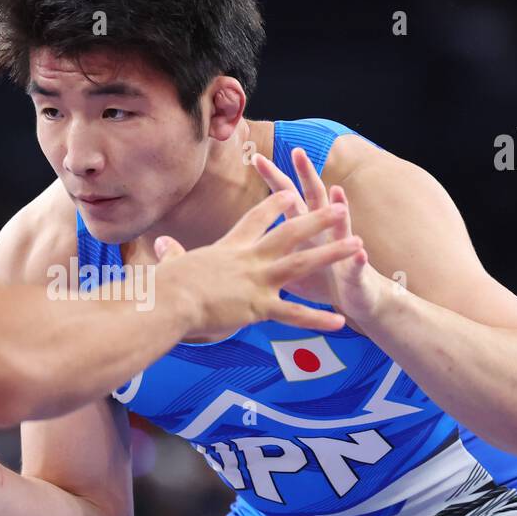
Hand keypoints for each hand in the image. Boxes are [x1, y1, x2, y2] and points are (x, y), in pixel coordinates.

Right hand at [154, 186, 364, 337]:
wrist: (169, 299)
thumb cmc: (164, 284)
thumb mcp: (170, 263)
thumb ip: (171, 254)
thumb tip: (159, 246)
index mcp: (229, 248)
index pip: (256, 221)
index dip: (275, 206)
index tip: (289, 194)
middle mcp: (248, 260)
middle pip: (289, 233)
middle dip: (316, 219)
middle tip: (340, 208)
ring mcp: (256, 282)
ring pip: (302, 263)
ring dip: (331, 253)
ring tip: (357, 244)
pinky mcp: (257, 307)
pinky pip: (293, 313)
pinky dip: (317, 318)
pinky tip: (340, 321)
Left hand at [251, 147, 384, 323]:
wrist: (354, 298)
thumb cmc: (320, 279)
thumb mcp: (288, 264)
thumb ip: (269, 250)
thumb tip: (239, 241)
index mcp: (304, 229)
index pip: (287, 197)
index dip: (274, 178)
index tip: (257, 157)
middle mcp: (325, 231)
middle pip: (315, 198)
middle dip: (307, 175)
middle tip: (298, 152)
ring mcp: (343, 247)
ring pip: (342, 224)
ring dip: (340, 209)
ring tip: (337, 192)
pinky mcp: (356, 271)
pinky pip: (357, 264)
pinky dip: (358, 257)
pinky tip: (360, 250)